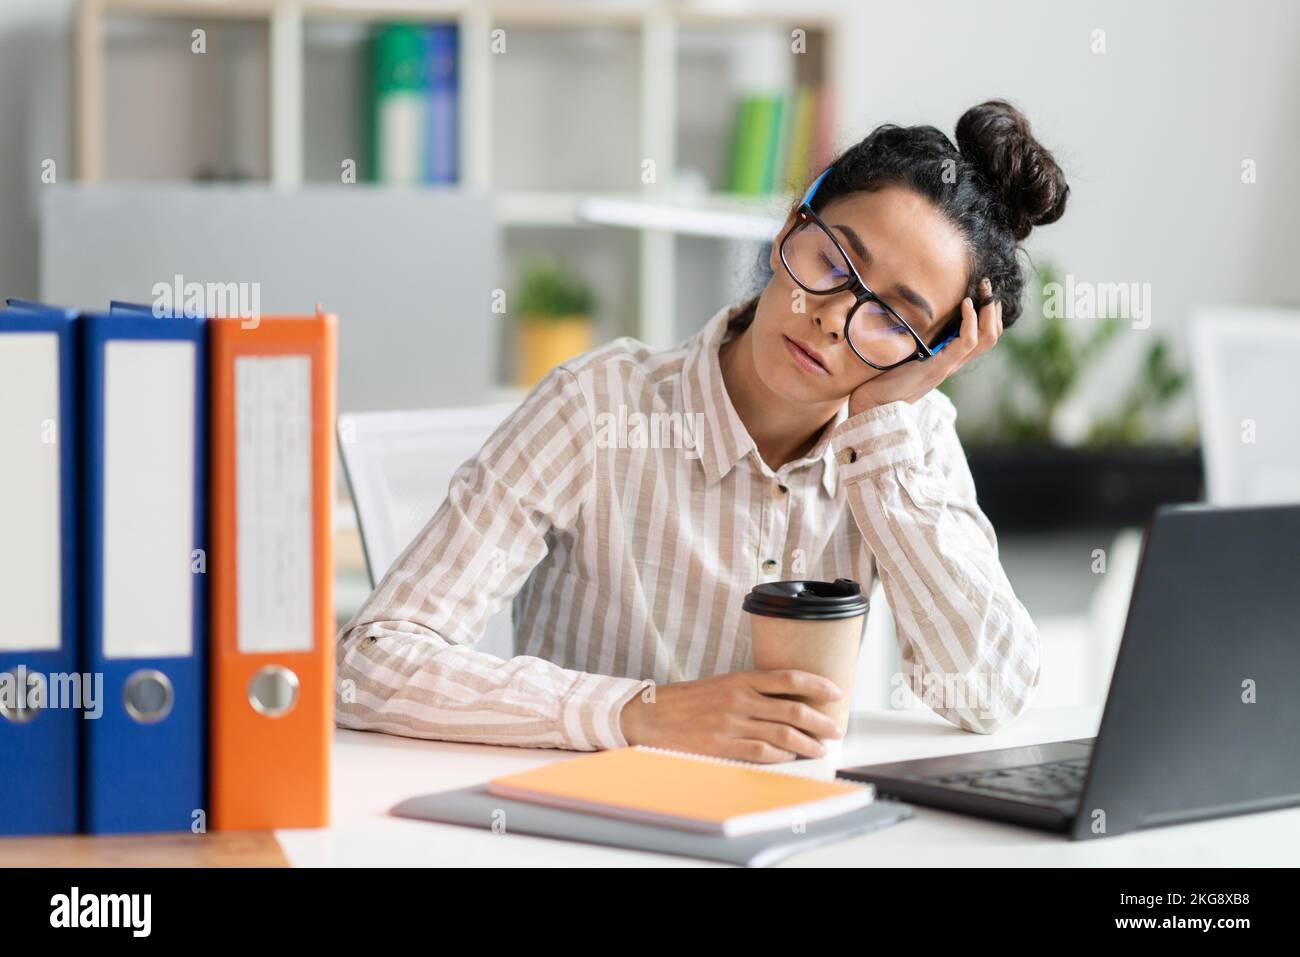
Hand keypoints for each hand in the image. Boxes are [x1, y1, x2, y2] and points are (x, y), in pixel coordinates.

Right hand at [619, 669, 844, 762]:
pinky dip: (781, 755)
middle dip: (820, 721)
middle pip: (793, 708)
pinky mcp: (722, 746)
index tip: (836, 692)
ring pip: (782, 733)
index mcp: (739, 679)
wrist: (649, 716)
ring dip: (807, 743)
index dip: (817, 684)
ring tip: (820, 748)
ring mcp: (731, 723)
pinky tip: (791, 757)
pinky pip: (761, 751)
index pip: (788, 677)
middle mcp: (739, 699)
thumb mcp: (720, 685)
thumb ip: (750, 690)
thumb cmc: (685, 702)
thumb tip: (786, 701)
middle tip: (835, 729)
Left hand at [848, 276, 1002, 415]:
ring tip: (983, 289)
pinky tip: (965, 304)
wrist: (872, 405)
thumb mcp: (901, 354)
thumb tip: (903, 315)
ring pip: (986, 338)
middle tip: (987, 285)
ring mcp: (948, 366)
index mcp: (947, 361)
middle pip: (990, 337)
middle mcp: (953, 364)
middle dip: (993, 309)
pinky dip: (970, 321)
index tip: (982, 292)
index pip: (981, 338)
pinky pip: (965, 342)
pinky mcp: (938, 367)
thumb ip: (910, 340)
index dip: (987, 315)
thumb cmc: (881, 380)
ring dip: (988, 310)